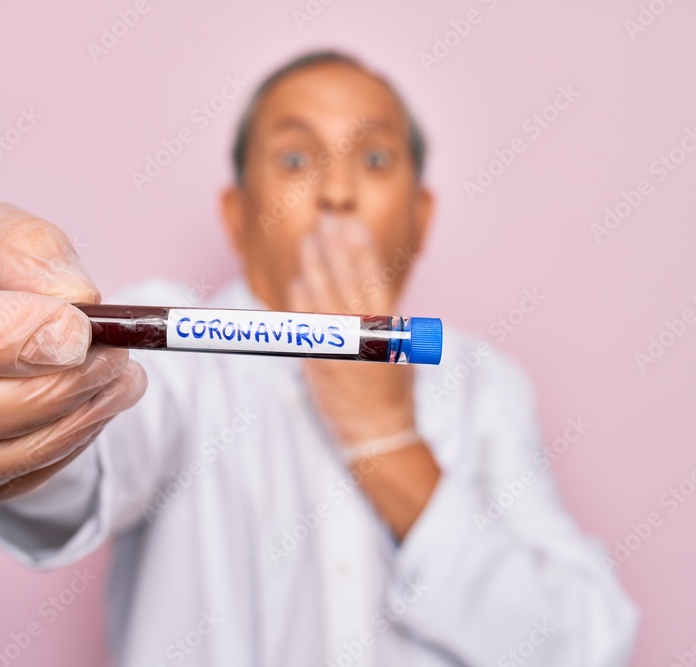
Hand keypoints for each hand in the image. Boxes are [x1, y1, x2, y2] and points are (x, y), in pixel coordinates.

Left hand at [285, 214, 416, 447]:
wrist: (376, 429)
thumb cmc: (391, 387)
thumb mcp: (398, 345)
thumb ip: (383, 314)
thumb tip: (365, 278)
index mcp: (388, 328)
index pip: (374, 277)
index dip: (361, 248)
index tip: (351, 224)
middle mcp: (364, 334)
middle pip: (345, 280)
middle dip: (333, 246)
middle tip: (324, 220)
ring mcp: (340, 348)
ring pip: (322, 297)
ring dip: (314, 265)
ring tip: (308, 240)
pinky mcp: (319, 362)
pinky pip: (306, 325)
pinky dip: (301, 301)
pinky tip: (297, 280)